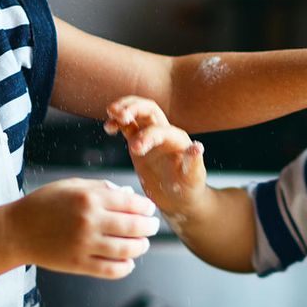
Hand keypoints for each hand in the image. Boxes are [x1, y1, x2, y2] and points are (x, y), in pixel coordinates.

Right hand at [9, 178, 158, 278]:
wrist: (15, 230)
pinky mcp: (78, 264)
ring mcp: (84, 244)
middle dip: (149, 227)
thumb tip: (128, 195)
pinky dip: (125, 267)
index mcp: (89, 198)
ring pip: (126, 249)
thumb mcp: (71, 186)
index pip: (131, 204)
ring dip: (141, 247)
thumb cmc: (44, 204)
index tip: (149, 210)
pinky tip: (128, 262)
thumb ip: (100, 188)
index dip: (146, 208)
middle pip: (134, 227)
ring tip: (143, 244)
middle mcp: (89, 221)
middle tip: (153, 227)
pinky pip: (111, 269)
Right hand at [104, 96, 208, 216]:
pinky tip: (108, 127)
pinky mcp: (139, 142)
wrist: (181, 198)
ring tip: (111, 113)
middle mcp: (165, 133)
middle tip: (120, 115)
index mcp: (177, 139)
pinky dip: (117, 122)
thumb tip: (197, 147)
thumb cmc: (189, 189)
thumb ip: (194, 162)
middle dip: (134, 108)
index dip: (147, 135)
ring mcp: (150, 136)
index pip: (160, 129)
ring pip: (136, 113)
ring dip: (123, 109)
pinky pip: (127, 126)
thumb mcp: (193, 178)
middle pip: (148, 109)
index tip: (135, 149)